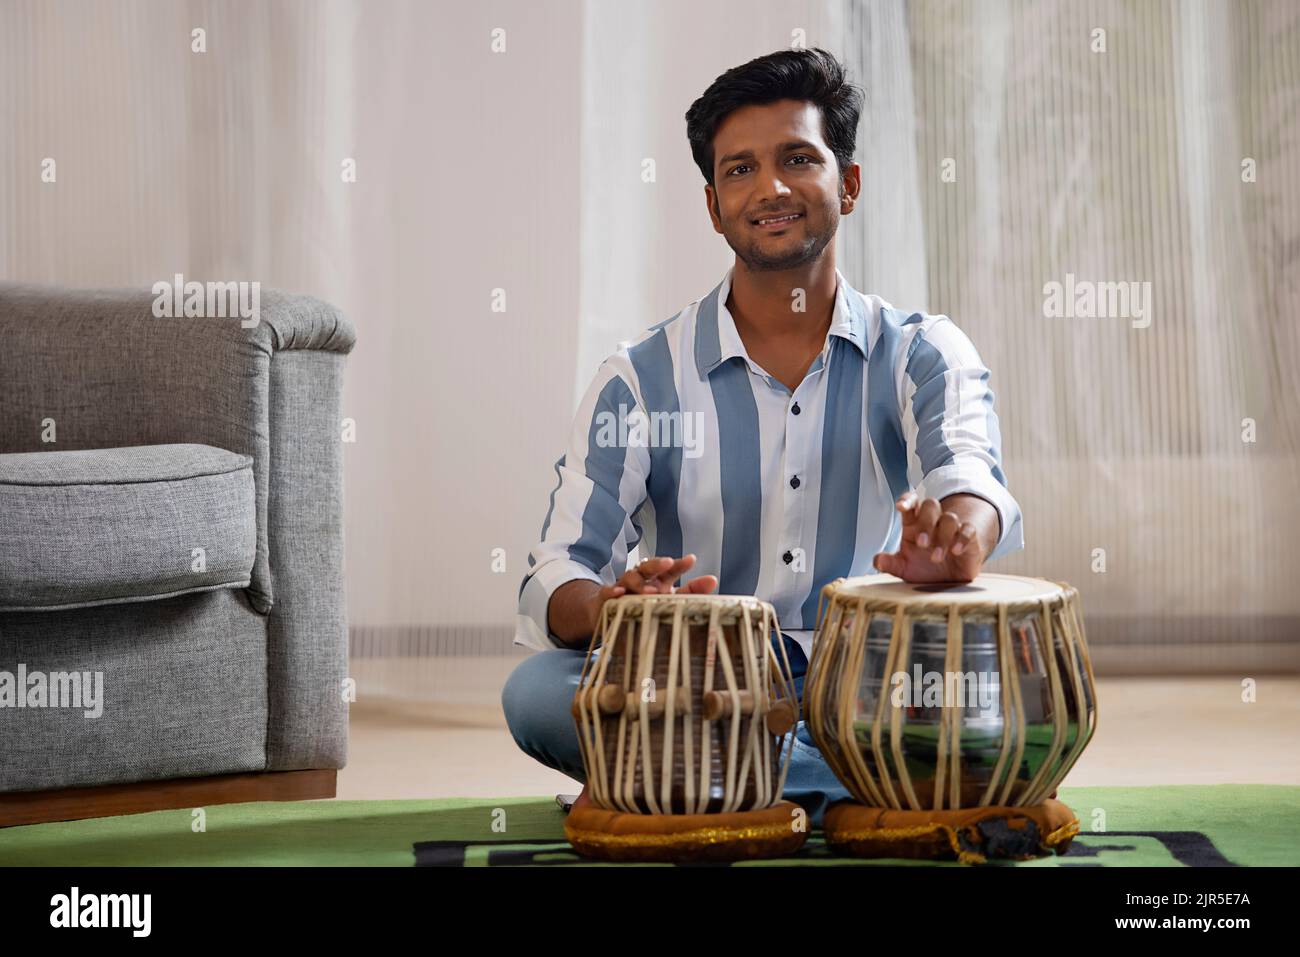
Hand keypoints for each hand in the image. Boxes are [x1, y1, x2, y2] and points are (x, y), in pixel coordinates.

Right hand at [586, 554, 717, 630]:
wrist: (609, 613)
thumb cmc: (643, 605)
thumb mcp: (669, 600)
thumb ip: (691, 592)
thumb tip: (713, 579)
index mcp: (657, 580)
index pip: (669, 569)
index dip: (679, 564)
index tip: (691, 560)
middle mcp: (641, 580)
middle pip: (649, 567)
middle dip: (658, 564)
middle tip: (668, 563)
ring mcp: (623, 587)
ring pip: (630, 578)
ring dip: (640, 582)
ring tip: (651, 590)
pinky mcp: (607, 598)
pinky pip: (608, 592)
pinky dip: (612, 591)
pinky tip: (619, 592)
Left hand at [872, 491, 984, 582]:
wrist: (950, 579)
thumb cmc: (925, 568)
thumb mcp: (905, 568)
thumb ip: (890, 564)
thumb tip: (877, 561)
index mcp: (914, 524)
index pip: (911, 503)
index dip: (907, 500)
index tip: (901, 506)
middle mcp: (933, 522)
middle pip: (931, 505)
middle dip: (925, 522)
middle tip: (921, 543)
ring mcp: (951, 528)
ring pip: (949, 518)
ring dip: (942, 537)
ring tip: (935, 557)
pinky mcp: (968, 537)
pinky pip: (967, 529)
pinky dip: (961, 538)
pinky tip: (955, 550)